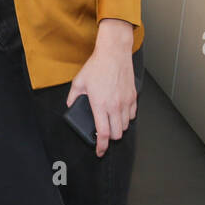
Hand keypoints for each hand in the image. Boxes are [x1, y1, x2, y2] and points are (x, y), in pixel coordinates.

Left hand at [66, 21, 136, 157]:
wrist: (114, 53)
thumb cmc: (97, 66)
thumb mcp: (79, 82)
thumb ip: (73, 98)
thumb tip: (71, 107)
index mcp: (100, 105)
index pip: (103, 134)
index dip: (102, 147)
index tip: (100, 152)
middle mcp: (115, 106)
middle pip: (117, 134)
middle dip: (110, 137)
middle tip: (104, 133)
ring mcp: (126, 102)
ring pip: (126, 126)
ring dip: (118, 127)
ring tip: (111, 121)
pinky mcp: (133, 96)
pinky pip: (133, 115)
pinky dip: (127, 117)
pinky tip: (120, 112)